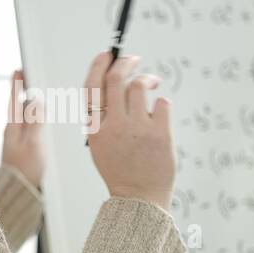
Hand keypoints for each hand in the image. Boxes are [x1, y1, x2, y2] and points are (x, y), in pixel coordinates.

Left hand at [0, 68, 43, 187]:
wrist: (18, 194)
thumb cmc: (25, 170)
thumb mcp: (34, 142)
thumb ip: (36, 120)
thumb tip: (36, 100)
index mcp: (14, 127)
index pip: (15, 99)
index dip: (17, 84)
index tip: (18, 68)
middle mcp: (12, 132)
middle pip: (19, 106)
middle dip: (23, 91)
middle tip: (26, 75)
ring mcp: (15, 141)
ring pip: (23, 117)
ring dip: (28, 104)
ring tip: (33, 93)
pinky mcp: (21, 150)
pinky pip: (26, 128)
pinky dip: (31, 119)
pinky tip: (36, 121)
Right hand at [83, 51, 173, 210]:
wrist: (139, 198)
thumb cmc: (120, 170)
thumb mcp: (99, 145)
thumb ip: (101, 118)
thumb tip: (110, 84)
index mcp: (95, 128)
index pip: (92, 87)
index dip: (99, 65)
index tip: (108, 54)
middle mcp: (114, 126)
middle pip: (117, 78)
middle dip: (126, 62)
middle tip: (134, 59)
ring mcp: (138, 129)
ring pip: (140, 86)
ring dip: (147, 80)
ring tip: (152, 84)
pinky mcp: (160, 134)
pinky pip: (161, 104)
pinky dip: (161, 103)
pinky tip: (160, 114)